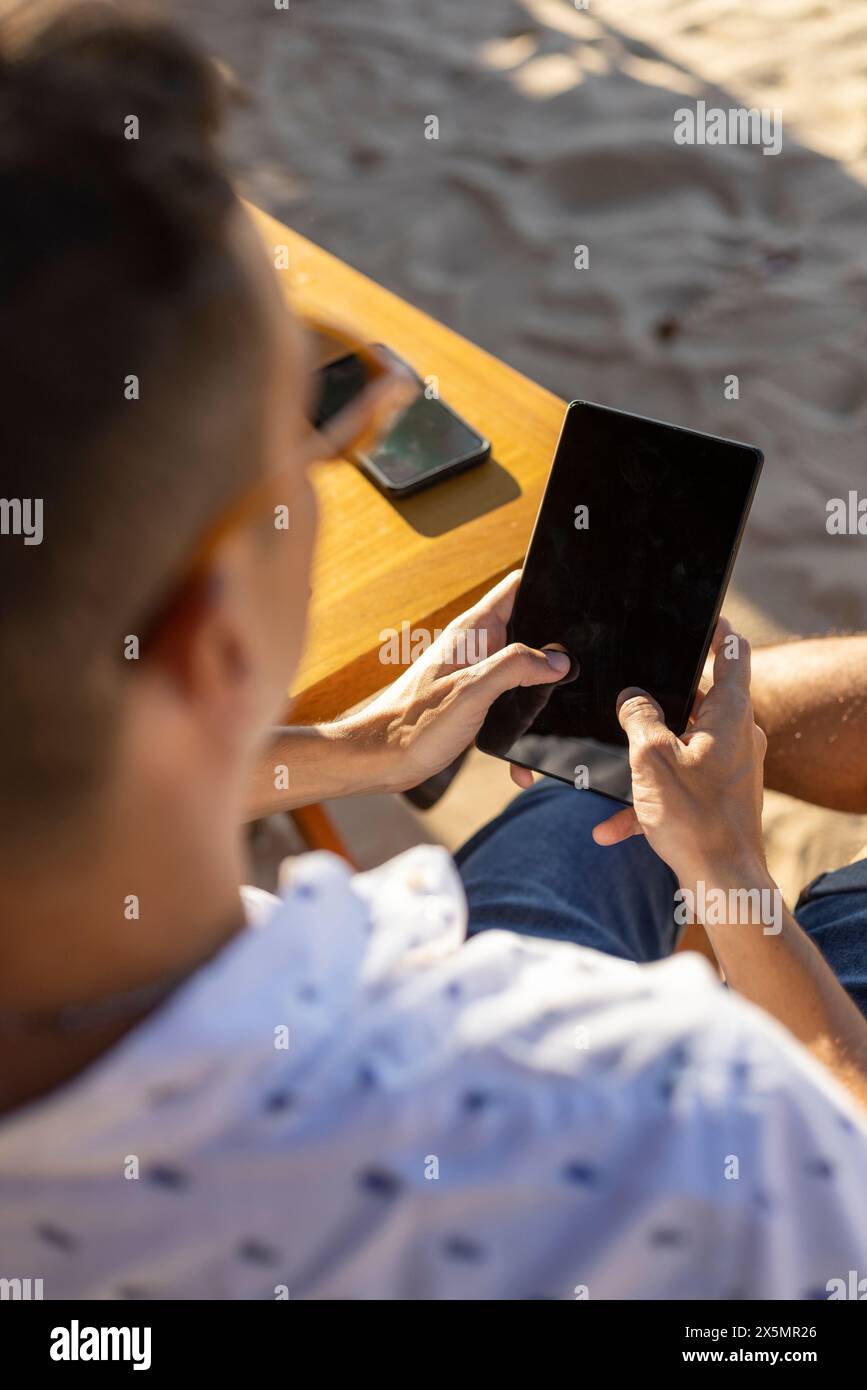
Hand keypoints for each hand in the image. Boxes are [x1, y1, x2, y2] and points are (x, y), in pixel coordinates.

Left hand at [346, 571, 570, 793]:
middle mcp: (476, 648)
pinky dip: (518, 732)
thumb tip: (558, 661)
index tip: (578, 600)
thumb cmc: (414, 723)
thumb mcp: (472, 690)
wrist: (380, 760)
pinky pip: (508, 707)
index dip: (547, 585)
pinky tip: (522, 764)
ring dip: (539, 697)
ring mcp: (476, 675)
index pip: (516, 588)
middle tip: (580, 673)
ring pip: (523, 673)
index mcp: (473, 632)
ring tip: (556, 723)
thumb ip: (515, 667)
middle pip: (530, 633)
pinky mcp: (474, 703)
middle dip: (556, 651)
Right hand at [592, 618, 767, 883]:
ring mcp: (732, 768)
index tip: (699, 618)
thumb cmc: (694, 818)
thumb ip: (638, 718)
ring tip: (613, 766)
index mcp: (730, 713)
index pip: (732, 653)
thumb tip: (632, 699)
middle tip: (629, 696)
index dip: (716, 631)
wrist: (723, 884)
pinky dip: (649, 801)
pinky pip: (680, 788)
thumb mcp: (651, 758)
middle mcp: (738, 735)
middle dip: (660, 701)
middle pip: (700, 700)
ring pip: (683, 747)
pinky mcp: (722, 799)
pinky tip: (610, 829)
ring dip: (646, 760)